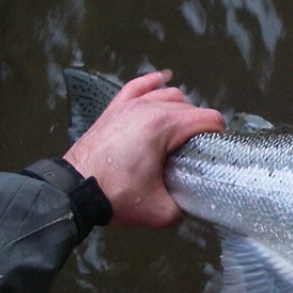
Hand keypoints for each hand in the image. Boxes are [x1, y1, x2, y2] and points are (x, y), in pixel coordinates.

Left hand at [62, 70, 223, 227]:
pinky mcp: (114, 109)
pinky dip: (152, 82)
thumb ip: (184, 205)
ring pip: (168, 94)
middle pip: (190, 107)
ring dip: (180, 109)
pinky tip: (161, 80)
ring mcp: (129, 105)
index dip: (218, 134)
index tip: (215, 149)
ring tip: (181, 130)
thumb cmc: (113, 195)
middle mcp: (148, 108)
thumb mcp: (161, 211)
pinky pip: (138, 85)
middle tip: (196, 151)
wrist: (73, 192)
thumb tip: (190, 200)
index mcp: (163, 126)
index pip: (208, 118)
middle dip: (199, 127)